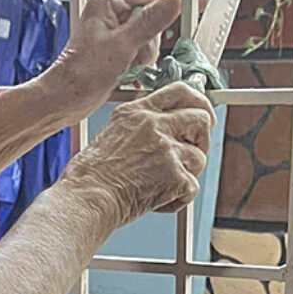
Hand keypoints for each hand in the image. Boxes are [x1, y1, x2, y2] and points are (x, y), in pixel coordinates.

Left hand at [42, 0, 201, 124]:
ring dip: (144, 58)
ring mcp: (114, 32)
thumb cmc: (81, 74)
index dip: (177, 0)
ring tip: (125, 68)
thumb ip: (151, 21)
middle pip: (154, 19)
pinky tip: (126, 75)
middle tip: (135, 56)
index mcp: (108, 2)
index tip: (200, 2)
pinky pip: (142, 53)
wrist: (63, 101)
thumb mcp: (122, 46)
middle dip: (150, 43)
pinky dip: (140, 66)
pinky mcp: (116, 50)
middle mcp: (111, 13)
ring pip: (150, 40)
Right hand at [59, 82, 214, 226]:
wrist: (88, 197)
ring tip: (162, 185)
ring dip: (186, 174)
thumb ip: (140, 127)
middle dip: (202, 138)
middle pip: (201, 119)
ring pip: (199, 157)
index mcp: (138, 112)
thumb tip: (165, 132)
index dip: (199, 102)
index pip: (180, 92)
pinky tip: (157, 201)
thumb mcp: (112, 134)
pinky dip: (178, 199)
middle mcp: (155, 125)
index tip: (204, 115)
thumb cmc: (91, 175)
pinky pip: (191, 187)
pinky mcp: (175, 176)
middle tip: (193, 153)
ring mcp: (167, 150)